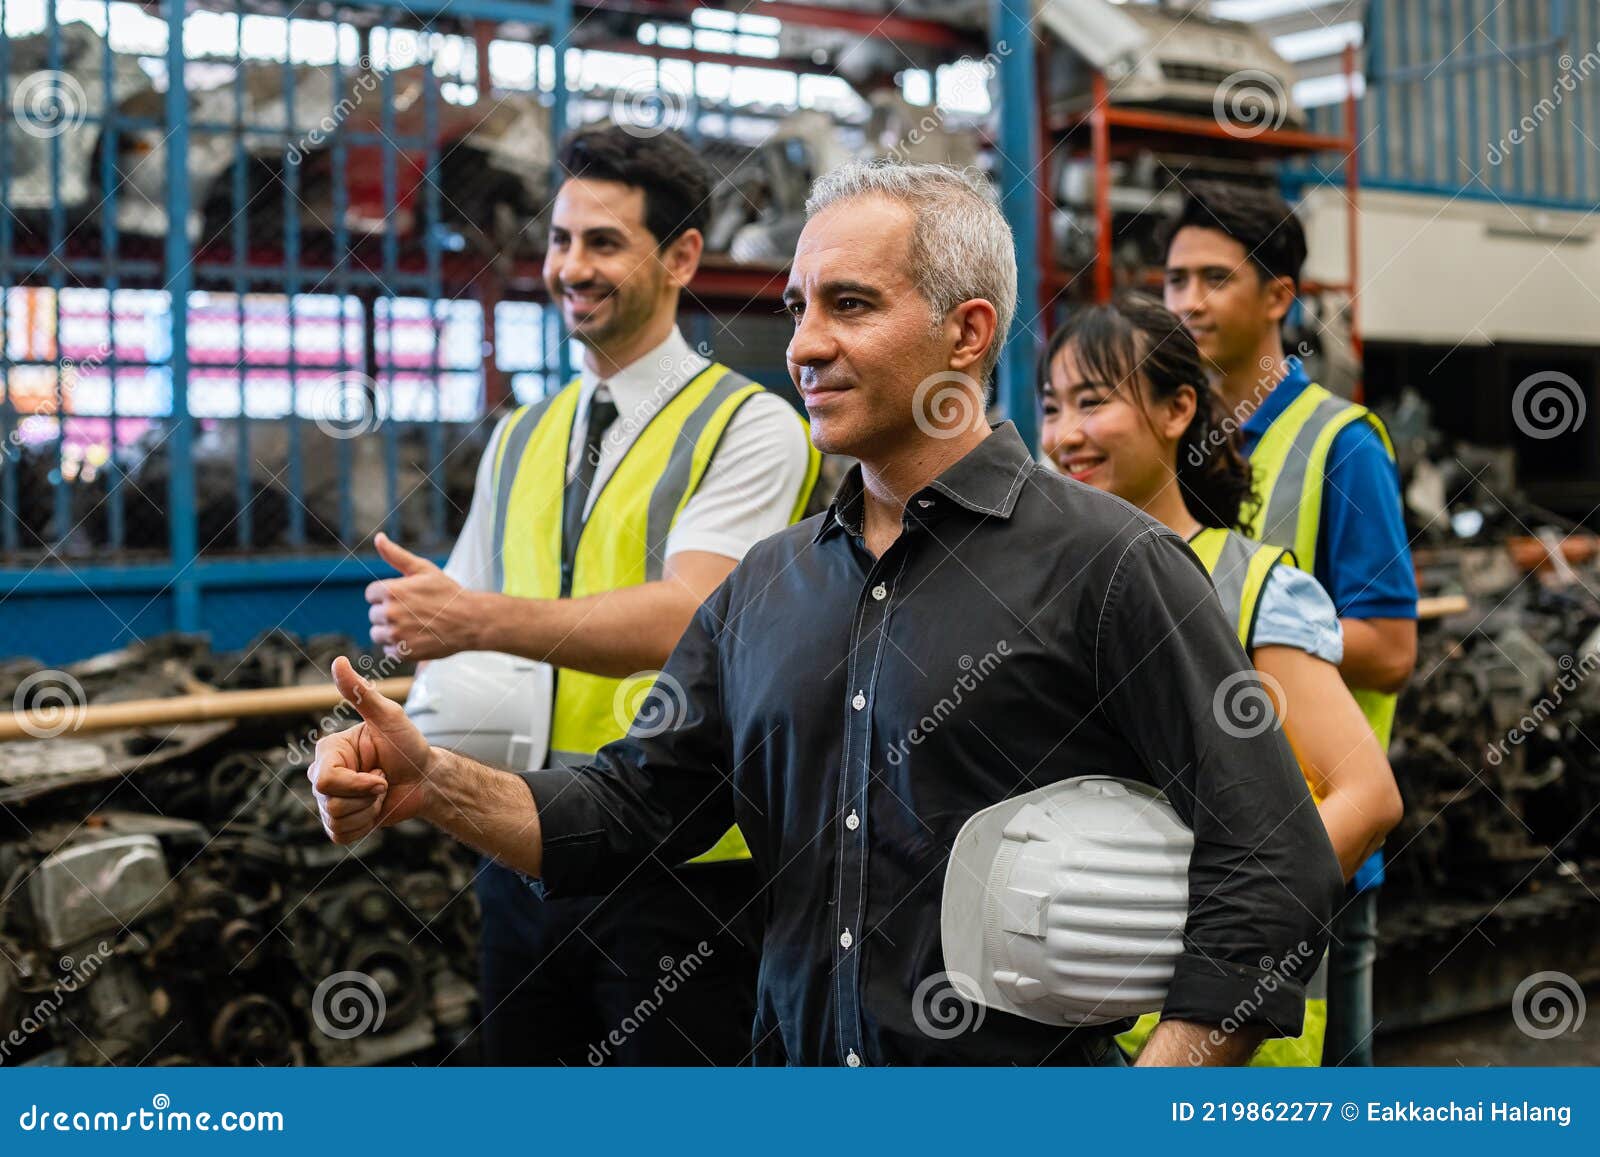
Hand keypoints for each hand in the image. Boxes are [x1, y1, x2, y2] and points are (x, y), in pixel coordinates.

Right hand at [309, 656, 436, 844]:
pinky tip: (375, 809)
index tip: (381, 773)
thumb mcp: (390, 718)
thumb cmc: (409, 746)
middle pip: (329, 802)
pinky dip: (365, 826)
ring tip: (380, 792)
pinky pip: (341, 835)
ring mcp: (329, 800)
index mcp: (329, 751)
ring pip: (336, 820)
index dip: (358, 784)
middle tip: (383, 781)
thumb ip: (362, 693)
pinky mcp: (339, 822)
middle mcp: (322, 775)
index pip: (325, 781)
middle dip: (366, 796)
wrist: (426, 780)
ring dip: (368, 810)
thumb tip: (338, 661)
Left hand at [366, 532, 481, 659]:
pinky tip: (416, 638)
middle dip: (390, 613)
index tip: (407, 597)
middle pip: (374, 615)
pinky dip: (400, 647)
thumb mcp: (423, 569)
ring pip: (378, 634)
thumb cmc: (447, 593)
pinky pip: (388, 650)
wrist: (470, 621)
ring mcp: (396, 635)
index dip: (388, 594)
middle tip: (414, 612)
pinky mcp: (403, 653)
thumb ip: (396, 555)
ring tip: (414, 626)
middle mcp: (390, 613)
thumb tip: (378, 537)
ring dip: (392, 631)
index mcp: (391, 590)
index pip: (371, 594)